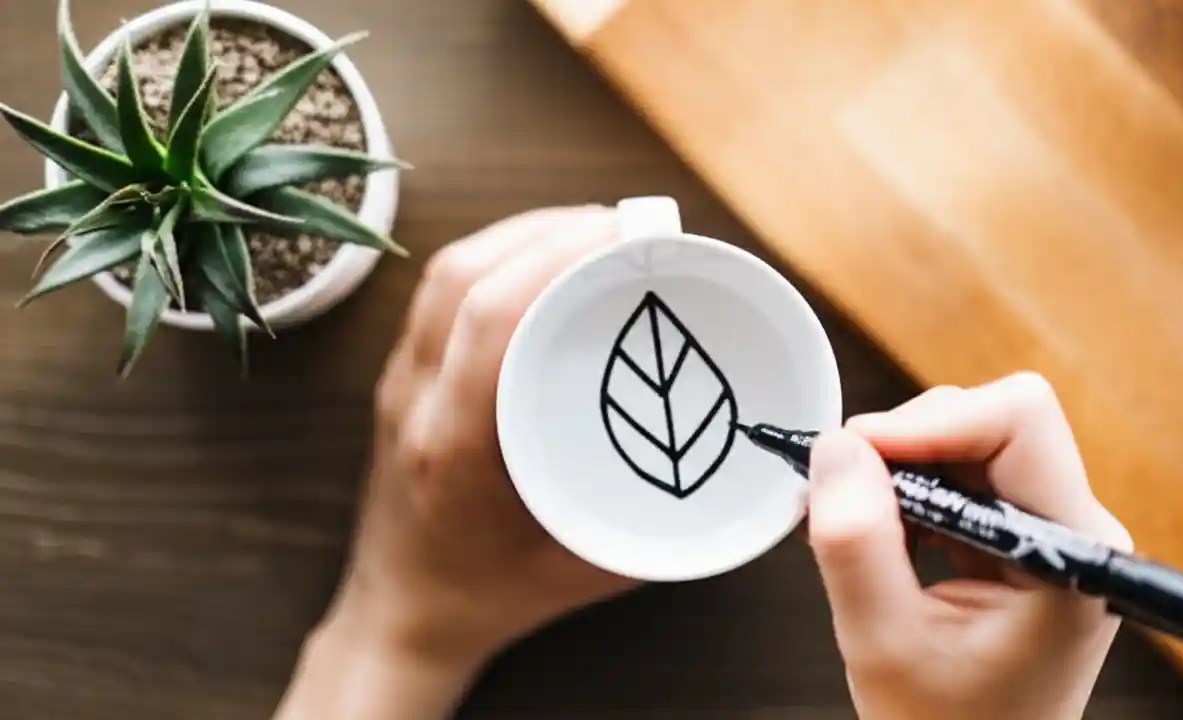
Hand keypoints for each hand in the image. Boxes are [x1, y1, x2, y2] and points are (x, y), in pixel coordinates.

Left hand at [275, 206, 636, 719]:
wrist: (400, 618)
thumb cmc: (492, 598)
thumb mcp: (591, 569)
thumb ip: (666, 526)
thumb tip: (747, 478)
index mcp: (457, 445)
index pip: (490, 316)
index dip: (556, 254)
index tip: (626, 233)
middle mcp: (417, 401)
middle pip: (462, 274)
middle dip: (546, 229)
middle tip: (624, 225)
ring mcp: (400, 384)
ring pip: (444, 274)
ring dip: (516, 235)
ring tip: (589, 230)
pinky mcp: (401, 378)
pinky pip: (437, 293)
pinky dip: (492, 259)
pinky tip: (540, 260)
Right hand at [808, 372, 1131, 719]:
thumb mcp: (882, 642)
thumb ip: (856, 542)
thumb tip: (835, 447)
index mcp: (1068, 554)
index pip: (1019, 420)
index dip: (931, 420)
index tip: (858, 452)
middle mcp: (1074, 527)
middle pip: (991, 418)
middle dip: (907, 443)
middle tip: (846, 493)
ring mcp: (1050, 528)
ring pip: (970, 436)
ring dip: (903, 465)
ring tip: (864, 525)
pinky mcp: (1021, 534)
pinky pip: (962, 470)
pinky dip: (910, 485)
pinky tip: (886, 533)